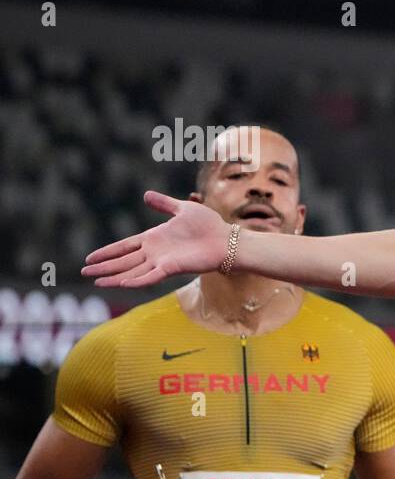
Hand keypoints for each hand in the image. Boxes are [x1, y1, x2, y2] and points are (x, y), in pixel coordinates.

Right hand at [82, 191, 229, 287]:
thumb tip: (145, 195)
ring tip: (95, 282)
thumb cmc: (208, 224)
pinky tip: (121, 283)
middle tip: (84, 272)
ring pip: (132, 271)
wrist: (226, 239)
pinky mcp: (172, 268)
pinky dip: (136, 280)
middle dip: (104, 268)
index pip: (124, 247)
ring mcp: (162, 262)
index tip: (90, 258)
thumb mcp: (182, 208)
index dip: (107, 252)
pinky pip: (151, 276)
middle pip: (123, 261)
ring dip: (114, 277)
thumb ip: (164, 204)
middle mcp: (155, 252)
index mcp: (154, 239)